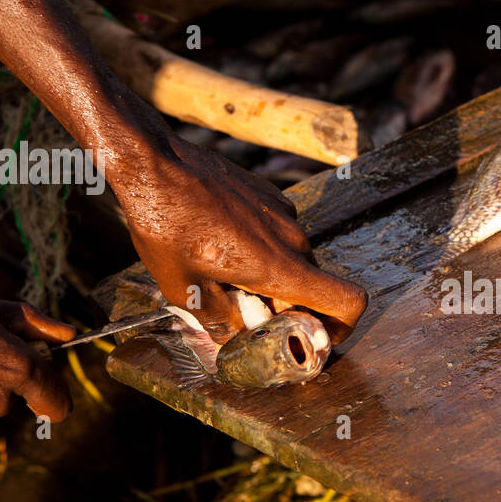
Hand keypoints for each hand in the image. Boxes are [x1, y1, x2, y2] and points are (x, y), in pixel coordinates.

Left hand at [111, 135, 367, 344]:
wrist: (154, 162)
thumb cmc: (165, 224)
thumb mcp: (184, 289)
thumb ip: (219, 321)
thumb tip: (235, 338)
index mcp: (278, 266)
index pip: (346, 300)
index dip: (341, 327)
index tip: (317, 336)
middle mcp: (292, 238)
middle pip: (313, 286)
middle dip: (289, 307)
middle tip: (247, 312)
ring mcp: (283, 213)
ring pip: (294, 260)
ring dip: (273, 277)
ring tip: (226, 275)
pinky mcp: (271, 196)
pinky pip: (280, 235)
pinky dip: (263, 250)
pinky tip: (223, 244)